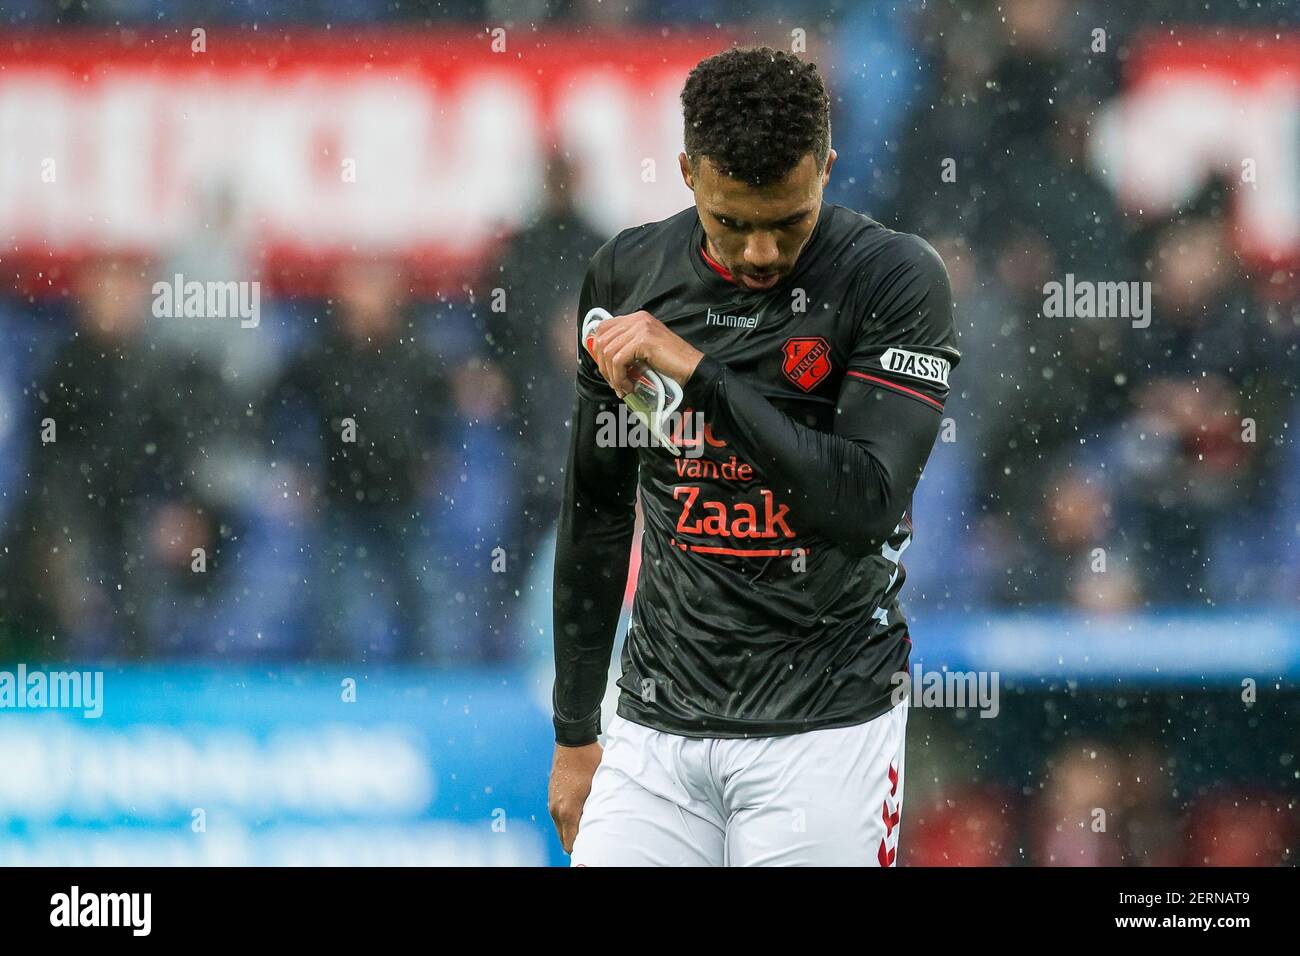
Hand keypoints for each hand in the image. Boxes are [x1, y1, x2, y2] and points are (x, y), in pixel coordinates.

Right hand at [548, 741, 602, 853]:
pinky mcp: (552, 797)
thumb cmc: (589, 761)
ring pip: (561, 829)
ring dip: (572, 830)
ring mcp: (552, 803)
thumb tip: (604, 825)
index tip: (595, 846)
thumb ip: (598, 810)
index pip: (571, 843)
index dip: (583, 848)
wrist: (573, 742)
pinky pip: (559, 817)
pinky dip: (568, 820)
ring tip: (590, 823)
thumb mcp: (600, 787)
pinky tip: (582, 812)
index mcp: (568, 811)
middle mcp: (556, 810)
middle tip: (594, 837)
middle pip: (564, 840)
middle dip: (578, 842)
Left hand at [589, 310, 703, 398]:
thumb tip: (603, 360)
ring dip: (612, 375)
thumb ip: (627, 347)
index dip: (598, 350)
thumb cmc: (670, 364)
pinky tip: (629, 386)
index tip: (605, 370)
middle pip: (602, 340)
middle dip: (603, 366)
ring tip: (622, 387)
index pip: (603, 328)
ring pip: (608, 352)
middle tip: (613, 382)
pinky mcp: (644, 340)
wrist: (691, 369)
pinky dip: (619, 377)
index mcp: (636, 318)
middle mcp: (637, 319)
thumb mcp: (644, 351)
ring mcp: (641, 327)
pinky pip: (618, 360)